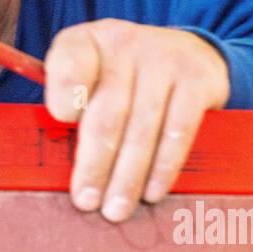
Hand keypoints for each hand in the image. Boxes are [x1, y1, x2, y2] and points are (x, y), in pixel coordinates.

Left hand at [43, 20, 229, 222]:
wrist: (189, 49)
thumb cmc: (122, 75)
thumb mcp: (89, 71)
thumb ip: (69, 103)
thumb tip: (55, 162)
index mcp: (85, 41)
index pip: (67, 65)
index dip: (63, 95)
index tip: (62, 124)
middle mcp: (124, 43)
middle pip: (107, 112)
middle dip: (95, 163)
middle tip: (87, 202)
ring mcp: (163, 59)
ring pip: (142, 128)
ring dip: (127, 176)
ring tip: (116, 209)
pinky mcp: (197, 79)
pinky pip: (178, 131)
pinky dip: (164, 167)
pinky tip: (152, 191)